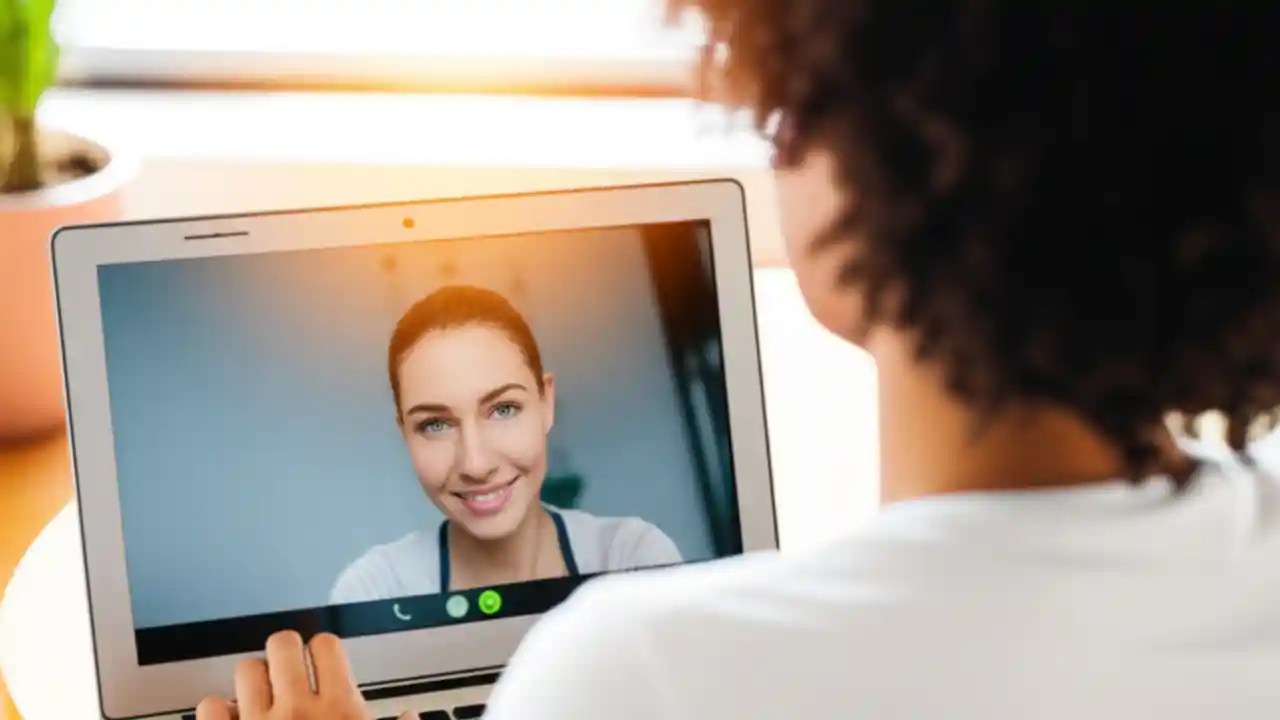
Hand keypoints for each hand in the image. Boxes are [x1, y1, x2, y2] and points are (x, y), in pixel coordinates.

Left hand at [196, 631, 408, 719]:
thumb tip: (411, 717)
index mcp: (340, 710)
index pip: (327, 646)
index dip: (324, 651)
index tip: (324, 663)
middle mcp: (298, 712)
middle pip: (283, 643)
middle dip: (287, 652)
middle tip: (290, 668)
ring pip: (246, 670)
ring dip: (255, 681)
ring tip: (264, 694)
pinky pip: (210, 707)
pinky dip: (218, 711)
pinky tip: (234, 718)